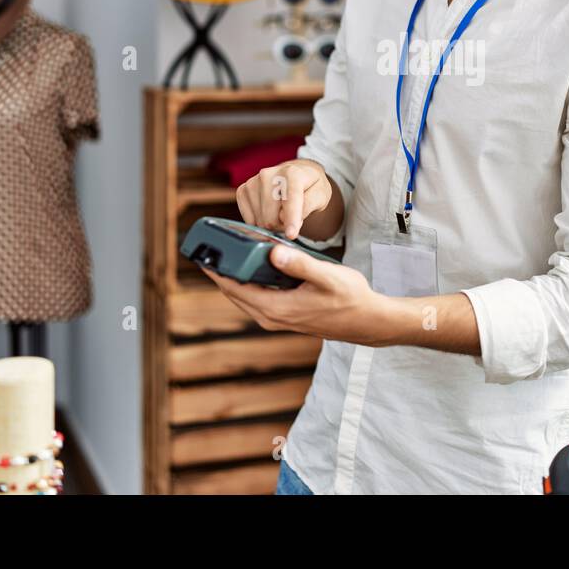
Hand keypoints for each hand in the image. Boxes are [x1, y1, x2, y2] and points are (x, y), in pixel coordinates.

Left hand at [206, 243, 393, 346]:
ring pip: (244, 296)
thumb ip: (300, 265)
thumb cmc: (351, 298)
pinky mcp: (284, 315)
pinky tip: (253, 265)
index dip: (216, 270)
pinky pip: (256, 297)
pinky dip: (248, 282)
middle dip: (220, 271)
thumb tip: (273, 253)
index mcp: (277, 308)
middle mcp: (271, 317)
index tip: (201, 253)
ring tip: (225, 252)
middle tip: (209, 247)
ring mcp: (277, 318)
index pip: (234, 288)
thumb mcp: (328, 277)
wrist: (367, 321)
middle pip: (234, 293)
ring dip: (233, 276)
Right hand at [235, 158, 331, 239]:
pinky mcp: (242, 191)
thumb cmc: (310, 186)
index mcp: (292, 173)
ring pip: (260, 221)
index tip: (291, 235)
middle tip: (291, 219)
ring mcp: (253, 182)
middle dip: (282, 225)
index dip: (291, 220)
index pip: (290, 201)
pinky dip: (260, 222)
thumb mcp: (320, 195)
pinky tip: (268, 212)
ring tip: (280, 213)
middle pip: (271, 218)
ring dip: (272, 224)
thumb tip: (287, 220)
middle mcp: (269, 175)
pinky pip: (249, 220)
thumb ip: (308, 206)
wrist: (296, 174)